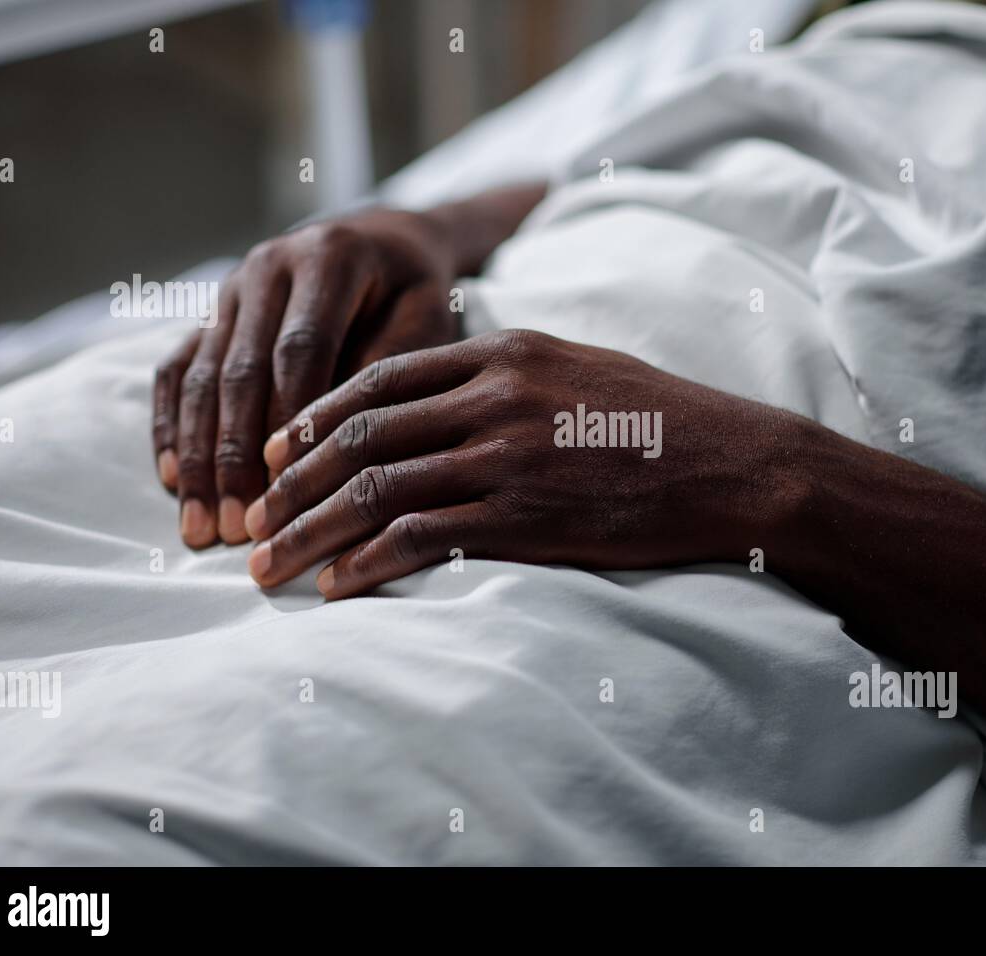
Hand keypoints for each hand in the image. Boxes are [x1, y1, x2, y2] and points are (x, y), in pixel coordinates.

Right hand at [151, 207, 460, 547]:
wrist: (385, 239)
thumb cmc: (417, 292)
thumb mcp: (427, 319)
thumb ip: (389, 369)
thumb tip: (341, 445)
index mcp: (328, 258)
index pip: (299, 349)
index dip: (290, 421)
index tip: (287, 488)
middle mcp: (268, 267)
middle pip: (239, 370)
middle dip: (233, 456)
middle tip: (236, 529)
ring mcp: (230, 288)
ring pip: (201, 377)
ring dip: (197, 456)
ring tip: (200, 526)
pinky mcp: (210, 314)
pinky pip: (178, 371)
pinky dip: (172, 426)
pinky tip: (171, 479)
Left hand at [241, 329, 810, 597]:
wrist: (734, 465)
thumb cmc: (662, 419)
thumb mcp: (580, 369)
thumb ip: (508, 374)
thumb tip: (446, 401)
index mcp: (504, 352)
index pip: (381, 378)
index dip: (316, 418)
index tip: (278, 451)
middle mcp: (495, 396)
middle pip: (361, 436)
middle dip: (292, 483)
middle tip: (251, 521)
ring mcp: (507, 455)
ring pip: (376, 489)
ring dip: (311, 531)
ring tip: (269, 568)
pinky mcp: (525, 516)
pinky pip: (421, 539)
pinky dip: (368, 564)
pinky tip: (338, 588)